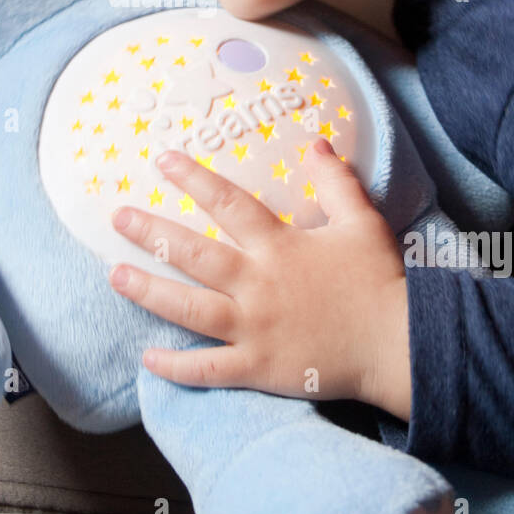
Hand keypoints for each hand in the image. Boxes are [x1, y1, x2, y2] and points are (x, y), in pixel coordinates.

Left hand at [108, 137, 409, 409]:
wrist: (398, 345)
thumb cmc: (379, 282)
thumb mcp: (362, 221)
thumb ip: (335, 181)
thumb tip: (316, 143)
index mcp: (279, 246)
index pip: (227, 203)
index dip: (192, 179)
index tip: (161, 161)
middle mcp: (258, 284)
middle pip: (194, 254)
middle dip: (152, 233)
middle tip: (117, 218)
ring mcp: (254, 329)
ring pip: (189, 308)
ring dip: (150, 291)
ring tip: (116, 277)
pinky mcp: (258, 368)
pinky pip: (208, 369)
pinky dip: (176, 367)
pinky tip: (148, 358)